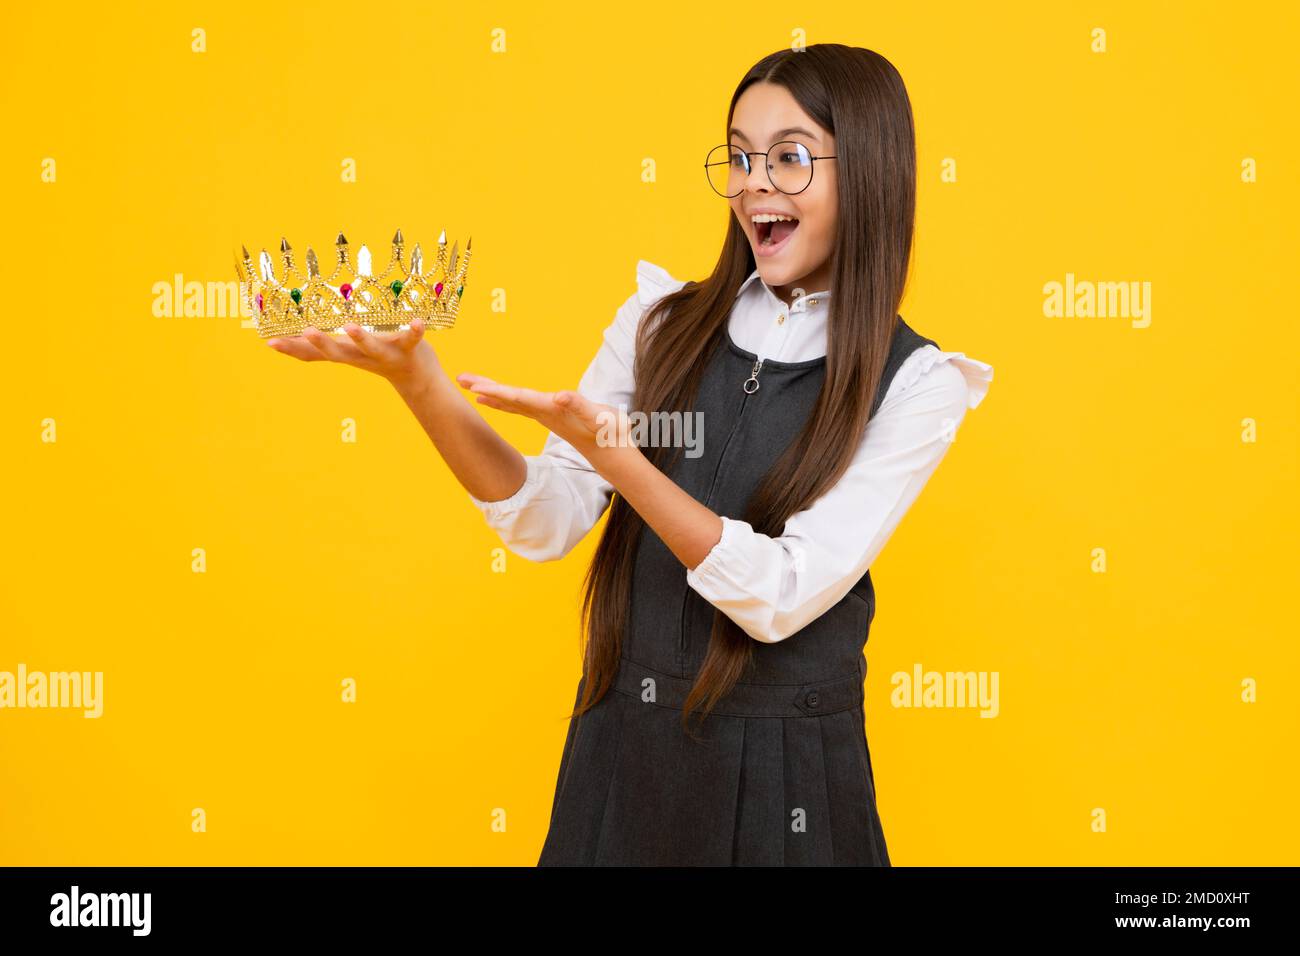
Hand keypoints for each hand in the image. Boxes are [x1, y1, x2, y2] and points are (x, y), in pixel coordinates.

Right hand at [266, 318, 440, 392]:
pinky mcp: (409, 350)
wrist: (417, 377)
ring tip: (349, 326)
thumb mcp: (348, 351)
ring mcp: (385, 354)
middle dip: (321, 343)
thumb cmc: (377, 353)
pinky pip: (412, 340)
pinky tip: (417, 321)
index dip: (292, 349)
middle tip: (305, 331)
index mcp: (345, 354)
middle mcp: (361, 357)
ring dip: (360, 339)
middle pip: (338, 353)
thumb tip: (295, 332)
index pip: (314, 354)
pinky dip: (414, 331)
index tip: (270, 341)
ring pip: (370, 349)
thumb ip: (326, 344)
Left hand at [455, 373, 632, 461]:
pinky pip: (519, 406)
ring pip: (511, 402)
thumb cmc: (608, 433)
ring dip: (490, 393)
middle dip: (485, 388)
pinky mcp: (549, 415)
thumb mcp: (599, 418)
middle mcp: (543, 413)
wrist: (612, 453)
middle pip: (508, 399)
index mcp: (551, 411)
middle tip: (460, 378)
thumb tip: (559, 396)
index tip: (475, 388)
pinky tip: (492, 399)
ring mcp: (544, 415)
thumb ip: (580, 406)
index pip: (519, 399)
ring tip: (469, 386)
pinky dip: (504, 400)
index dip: (497, 392)